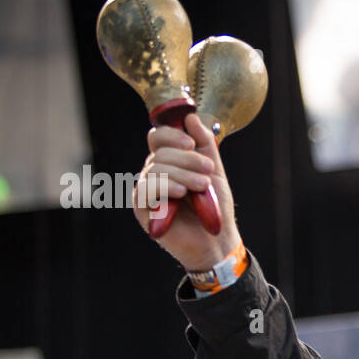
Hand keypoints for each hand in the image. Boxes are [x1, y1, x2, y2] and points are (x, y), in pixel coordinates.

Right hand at [134, 112, 243, 271]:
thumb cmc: (214, 209)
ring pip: (155, 169)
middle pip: (159, 153)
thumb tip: (190, 117)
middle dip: (186, 159)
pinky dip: (166, 186)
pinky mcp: (142, 210)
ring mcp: (146, 192)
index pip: (157, 138)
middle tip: (207, 170)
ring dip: (182, 174)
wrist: (216, 240)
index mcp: (168, 163)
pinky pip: (147, 189)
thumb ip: (205, 145)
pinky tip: (182, 192)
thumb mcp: (214, 172)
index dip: (171, 135)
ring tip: (202, 186)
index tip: (191, 143)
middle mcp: (153, 175)